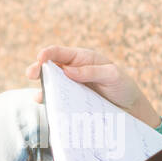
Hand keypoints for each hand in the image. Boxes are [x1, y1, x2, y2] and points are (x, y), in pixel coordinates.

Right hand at [24, 45, 160, 128]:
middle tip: (31, 74)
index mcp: (82, 59)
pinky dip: (50, 103)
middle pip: (50, 67)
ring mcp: (71, 87)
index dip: (48, 53)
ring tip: (39, 96)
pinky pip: (57, 100)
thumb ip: (92, 71)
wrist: (130, 108)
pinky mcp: (72, 101)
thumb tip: (68, 70)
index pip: (60, 52)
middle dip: (38, 69)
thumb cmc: (123, 86)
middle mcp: (73, 71)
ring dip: (43, 88)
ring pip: (51, 84)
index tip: (40, 58)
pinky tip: (47, 106)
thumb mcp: (112, 75)